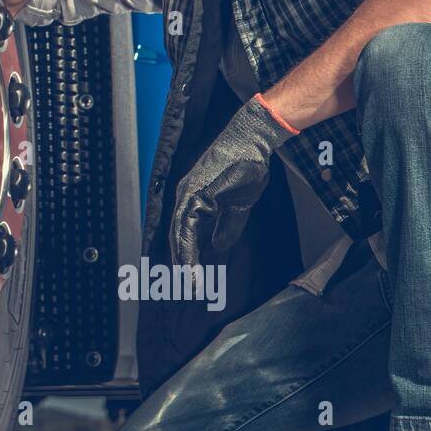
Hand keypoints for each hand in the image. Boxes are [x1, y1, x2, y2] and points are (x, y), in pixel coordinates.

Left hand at [168, 94, 298, 266]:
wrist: (253, 142)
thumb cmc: (247, 167)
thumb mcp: (238, 204)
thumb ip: (227, 226)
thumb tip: (218, 247)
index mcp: (193, 199)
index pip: (184, 232)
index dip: (186, 255)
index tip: (190, 277)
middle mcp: (185, 196)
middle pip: (177, 236)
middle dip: (181, 263)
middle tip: (187, 288)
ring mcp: (187, 193)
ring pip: (178, 234)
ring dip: (183, 260)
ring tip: (189, 282)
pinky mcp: (193, 192)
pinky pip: (185, 225)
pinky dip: (187, 246)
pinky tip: (190, 263)